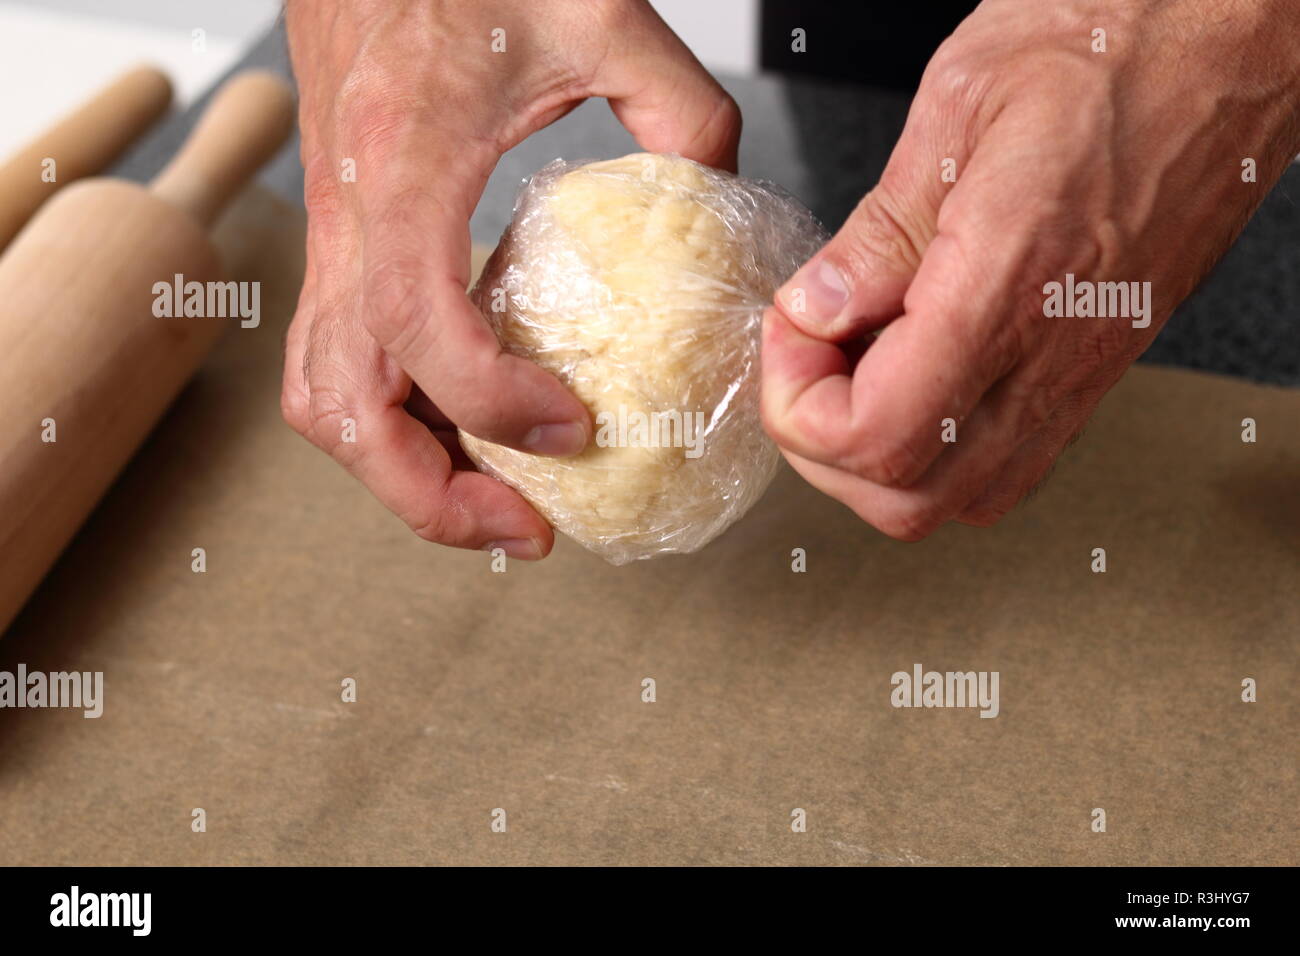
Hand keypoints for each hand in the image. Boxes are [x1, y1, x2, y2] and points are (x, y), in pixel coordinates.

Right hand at [281, 0, 738, 557]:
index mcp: (404, 161)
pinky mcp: (341, 245)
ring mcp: (331, 239)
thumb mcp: (600, 17)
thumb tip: (718, 206)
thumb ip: (682, 112)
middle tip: (525, 529)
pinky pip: (338, 364)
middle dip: (427, 493)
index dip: (488, 400)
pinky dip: (395, 422)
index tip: (571, 431)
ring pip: (321, 399)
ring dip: (400, 473)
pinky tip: (469, 430)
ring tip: (496, 502)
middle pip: (340, 402)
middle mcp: (347, 217)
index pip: (415, 319)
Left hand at [762, 0, 1299, 539]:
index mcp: (1012, 277)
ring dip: (875, 456)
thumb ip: (882, 231)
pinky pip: (1000, 469)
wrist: (1232, 48)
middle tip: (807, 357)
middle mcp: (1054, 352)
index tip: (792, 329)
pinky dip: (932, 450)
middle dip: (822, 445)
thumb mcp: (963, 104)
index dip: (799, 404)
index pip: (878, 434)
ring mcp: (1080, 377)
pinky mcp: (1091, 376)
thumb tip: (816, 310)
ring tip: (851, 363)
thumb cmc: (1122, 45)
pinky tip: (908, 371)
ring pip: (954, 500)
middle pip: (908, 499)